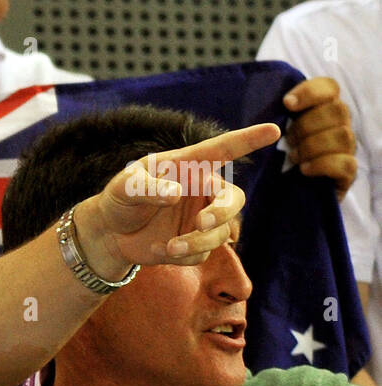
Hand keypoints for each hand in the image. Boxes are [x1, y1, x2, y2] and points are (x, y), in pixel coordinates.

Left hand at [76, 122, 281, 276]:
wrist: (110, 233)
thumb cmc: (120, 199)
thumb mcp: (124, 187)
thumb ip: (145, 187)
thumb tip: (175, 194)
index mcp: (188, 167)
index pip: (222, 150)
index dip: (248, 140)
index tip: (274, 129)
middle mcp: (202, 191)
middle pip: (234, 199)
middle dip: (224, 211)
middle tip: (202, 222)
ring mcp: (201, 219)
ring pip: (220, 233)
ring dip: (198, 242)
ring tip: (169, 246)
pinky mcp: (196, 244)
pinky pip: (202, 254)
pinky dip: (182, 256)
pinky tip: (159, 250)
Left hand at [283, 77, 356, 198]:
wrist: (276, 202)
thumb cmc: (271, 162)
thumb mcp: (268, 138)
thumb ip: (273, 119)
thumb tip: (276, 103)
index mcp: (320, 111)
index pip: (329, 88)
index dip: (311, 91)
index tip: (287, 104)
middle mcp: (337, 126)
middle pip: (338, 110)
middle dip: (308, 124)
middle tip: (288, 140)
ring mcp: (345, 150)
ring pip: (343, 135)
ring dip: (313, 145)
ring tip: (293, 158)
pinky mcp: (346, 175)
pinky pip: (346, 164)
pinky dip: (323, 165)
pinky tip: (304, 170)